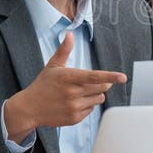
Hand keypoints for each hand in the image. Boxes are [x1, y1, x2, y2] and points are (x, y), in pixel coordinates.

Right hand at [4, 31, 126, 140]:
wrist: (29, 108)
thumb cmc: (43, 84)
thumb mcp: (52, 66)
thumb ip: (64, 50)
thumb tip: (70, 34)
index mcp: (68, 78)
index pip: (94, 77)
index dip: (110, 76)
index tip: (123, 77)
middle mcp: (72, 93)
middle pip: (102, 88)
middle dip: (102, 83)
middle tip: (89, 82)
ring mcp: (73, 107)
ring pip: (99, 99)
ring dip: (95, 95)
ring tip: (79, 93)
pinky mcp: (74, 118)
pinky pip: (91, 110)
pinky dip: (87, 105)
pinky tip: (74, 103)